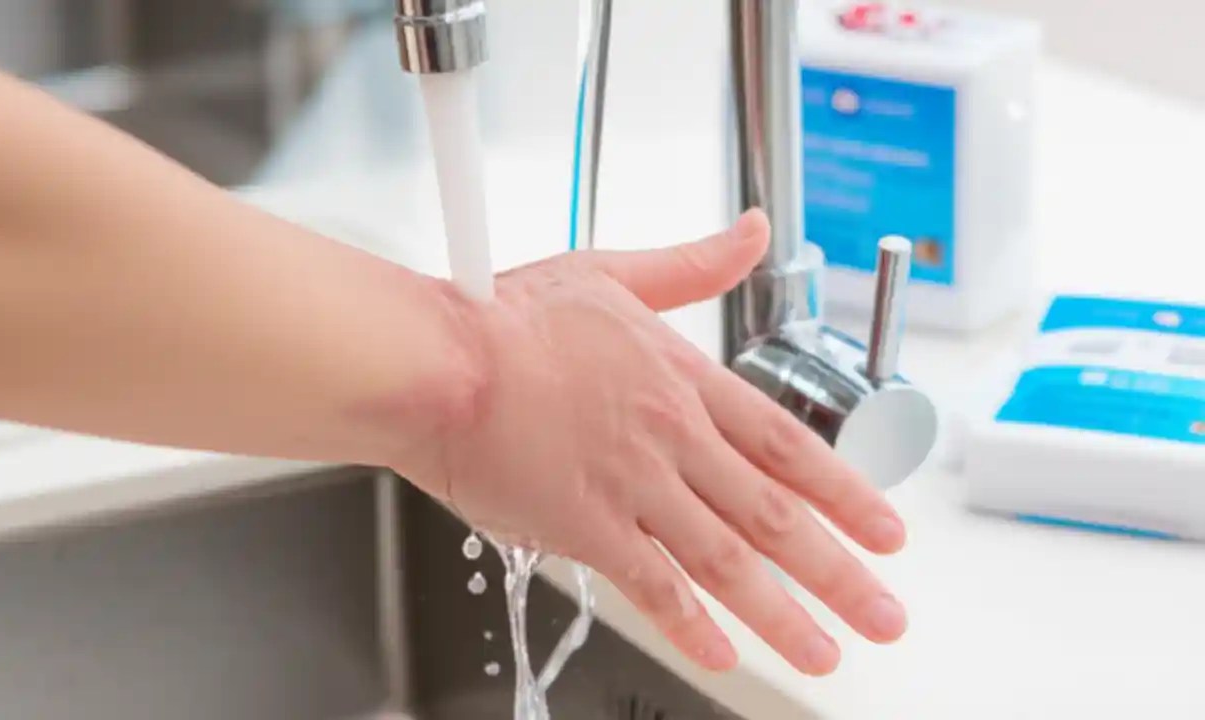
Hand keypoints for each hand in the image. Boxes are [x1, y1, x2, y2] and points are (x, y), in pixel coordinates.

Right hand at [397, 210, 907, 675]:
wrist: (439, 358)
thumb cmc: (506, 318)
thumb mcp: (611, 273)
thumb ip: (692, 264)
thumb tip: (755, 231)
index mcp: (682, 380)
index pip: (786, 446)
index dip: (846, 494)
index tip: (886, 533)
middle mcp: (673, 439)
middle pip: (775, 516)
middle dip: (840, 574)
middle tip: (885, 615)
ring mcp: (634, 486)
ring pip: (728, 561)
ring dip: (784, 614)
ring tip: (826, 652)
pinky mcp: (585, 527)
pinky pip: (652, 586)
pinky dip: (691, 625)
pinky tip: (723, 655)